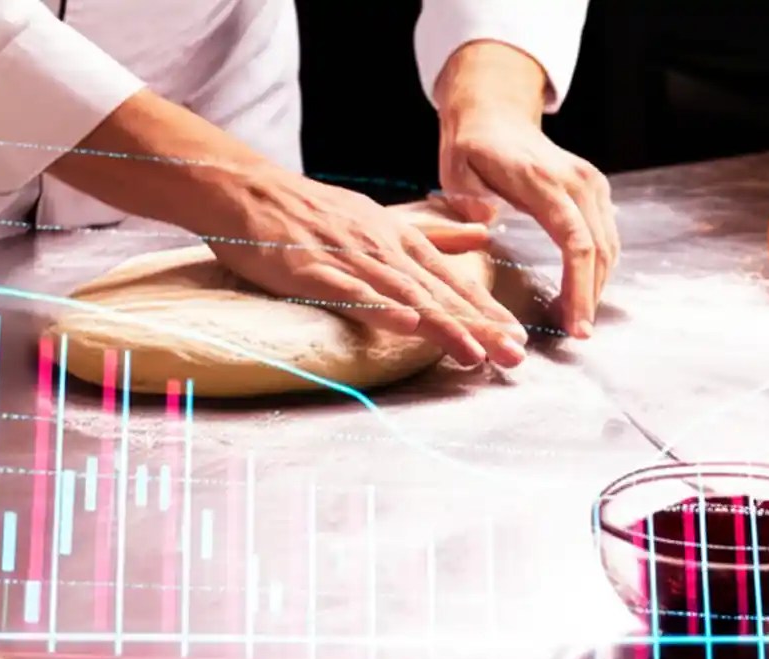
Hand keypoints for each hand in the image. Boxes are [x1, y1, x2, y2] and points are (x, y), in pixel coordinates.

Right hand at [208, 166, 528, 367]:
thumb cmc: (312, 209)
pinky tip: (406, 323)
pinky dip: (378, 306)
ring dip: (442, 324)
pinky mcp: (311, 270)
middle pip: (436, 292)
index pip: (450, 279)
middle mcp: (381, 248)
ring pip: (403, 295)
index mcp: (398, 239)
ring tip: (474, 353)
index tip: (518, 338)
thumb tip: (483, 235)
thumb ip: (432, 231)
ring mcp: (347, 259)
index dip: (485, 310)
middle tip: (514, 357)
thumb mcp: (380, 216)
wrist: (251, 190)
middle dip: (478, 326)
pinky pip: (349, 290)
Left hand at [435, 43, 618, 339]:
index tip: (574, 323)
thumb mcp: (456, 167)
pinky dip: (598, 267)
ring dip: (597, 285)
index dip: (579, 286)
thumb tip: (487, 222)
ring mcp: (591, 184)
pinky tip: (582, 293)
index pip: (575, 241)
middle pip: (598, 249)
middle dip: (591, 296)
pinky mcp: (594, 190)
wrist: (496, 115)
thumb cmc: (472, 147)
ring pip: (608, 245)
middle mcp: (577, 181)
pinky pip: (605, 235)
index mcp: (545, 182)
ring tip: (579, 322)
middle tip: (578, 335)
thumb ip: (468, 196)